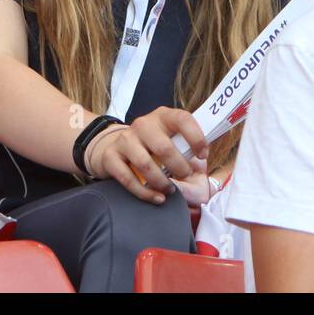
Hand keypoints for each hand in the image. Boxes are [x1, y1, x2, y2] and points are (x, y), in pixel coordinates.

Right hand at [86, 106, 207, 203]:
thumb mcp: (169, 138)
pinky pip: (128, 179)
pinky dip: (145, 192)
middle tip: (185, 176)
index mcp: (162, 116)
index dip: (196, 137)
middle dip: (179, 167)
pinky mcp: (111, 157)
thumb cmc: (151, 146)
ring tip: (170, 189)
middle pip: (164, 148)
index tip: (203, 155)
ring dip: (161, 182)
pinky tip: (157, 198)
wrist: (113, 147)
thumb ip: (186, 147)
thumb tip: (202, 164)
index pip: (182, 119)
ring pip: (145, 164)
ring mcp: (125, 140)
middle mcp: (143, 124)